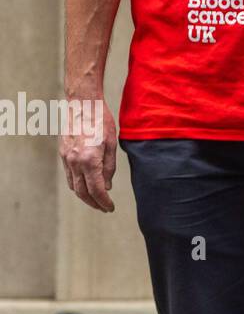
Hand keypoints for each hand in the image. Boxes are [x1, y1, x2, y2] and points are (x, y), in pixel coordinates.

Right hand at [59, 96, 117, 212]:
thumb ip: (109, 167)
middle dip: (94, 203)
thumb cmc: (101, 121)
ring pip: (73, 185)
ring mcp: (66, 158)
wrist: (82, 104)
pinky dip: (77, 184)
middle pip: (82, 192)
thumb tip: (107, 186)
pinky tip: (86, 185)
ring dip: (84, 196)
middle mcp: (75, 162)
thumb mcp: (112, 144)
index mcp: (89, 160)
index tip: (110, 208)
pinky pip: (69, 175)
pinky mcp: (62, 154)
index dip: (104, 201)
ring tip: (96, 200)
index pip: (96, 189)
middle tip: (104, 208)